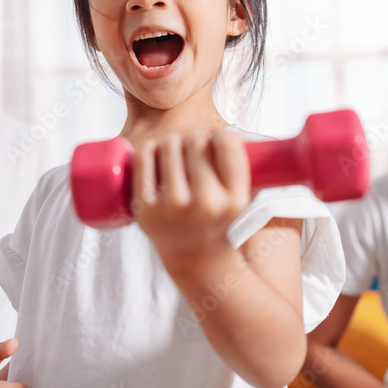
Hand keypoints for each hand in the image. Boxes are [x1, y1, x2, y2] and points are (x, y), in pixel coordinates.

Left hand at [131, 129, 250, 265]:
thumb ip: (244, 165)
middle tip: (194, 149)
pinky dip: (149, 148)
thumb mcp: (243, 197)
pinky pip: (143, 158)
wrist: (194, 256)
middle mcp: (205, 204)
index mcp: (234, 200)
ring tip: (176, 152)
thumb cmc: (219, 216)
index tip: (217, 141)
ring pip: (169, 144)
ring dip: (173, 141)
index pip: (227, 144)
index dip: (221, 135)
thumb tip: (234, 131)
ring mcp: (172, 207)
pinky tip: (156, 153)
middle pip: (195, 140)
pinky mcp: (144, 208)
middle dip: (195, 138)